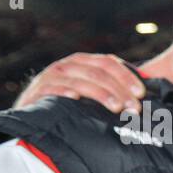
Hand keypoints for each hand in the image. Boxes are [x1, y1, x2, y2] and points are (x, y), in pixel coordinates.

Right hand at [14, 53, 144, 113]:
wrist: (31, 110)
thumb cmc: (67, 102)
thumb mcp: (88, 91)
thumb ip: (110, 89)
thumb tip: (141, 97)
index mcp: (82, 61)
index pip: (108, 62)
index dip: (126, 76)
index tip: (142, 93)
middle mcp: (67, 65)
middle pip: (98, 73)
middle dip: (119, 90)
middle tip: (135, 107)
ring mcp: (51, 77)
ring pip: (81, 82)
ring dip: (101, 95)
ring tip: (117, 108)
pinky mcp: (38, 91)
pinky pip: (53, 89)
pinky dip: (65, 92)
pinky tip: (77, 99)